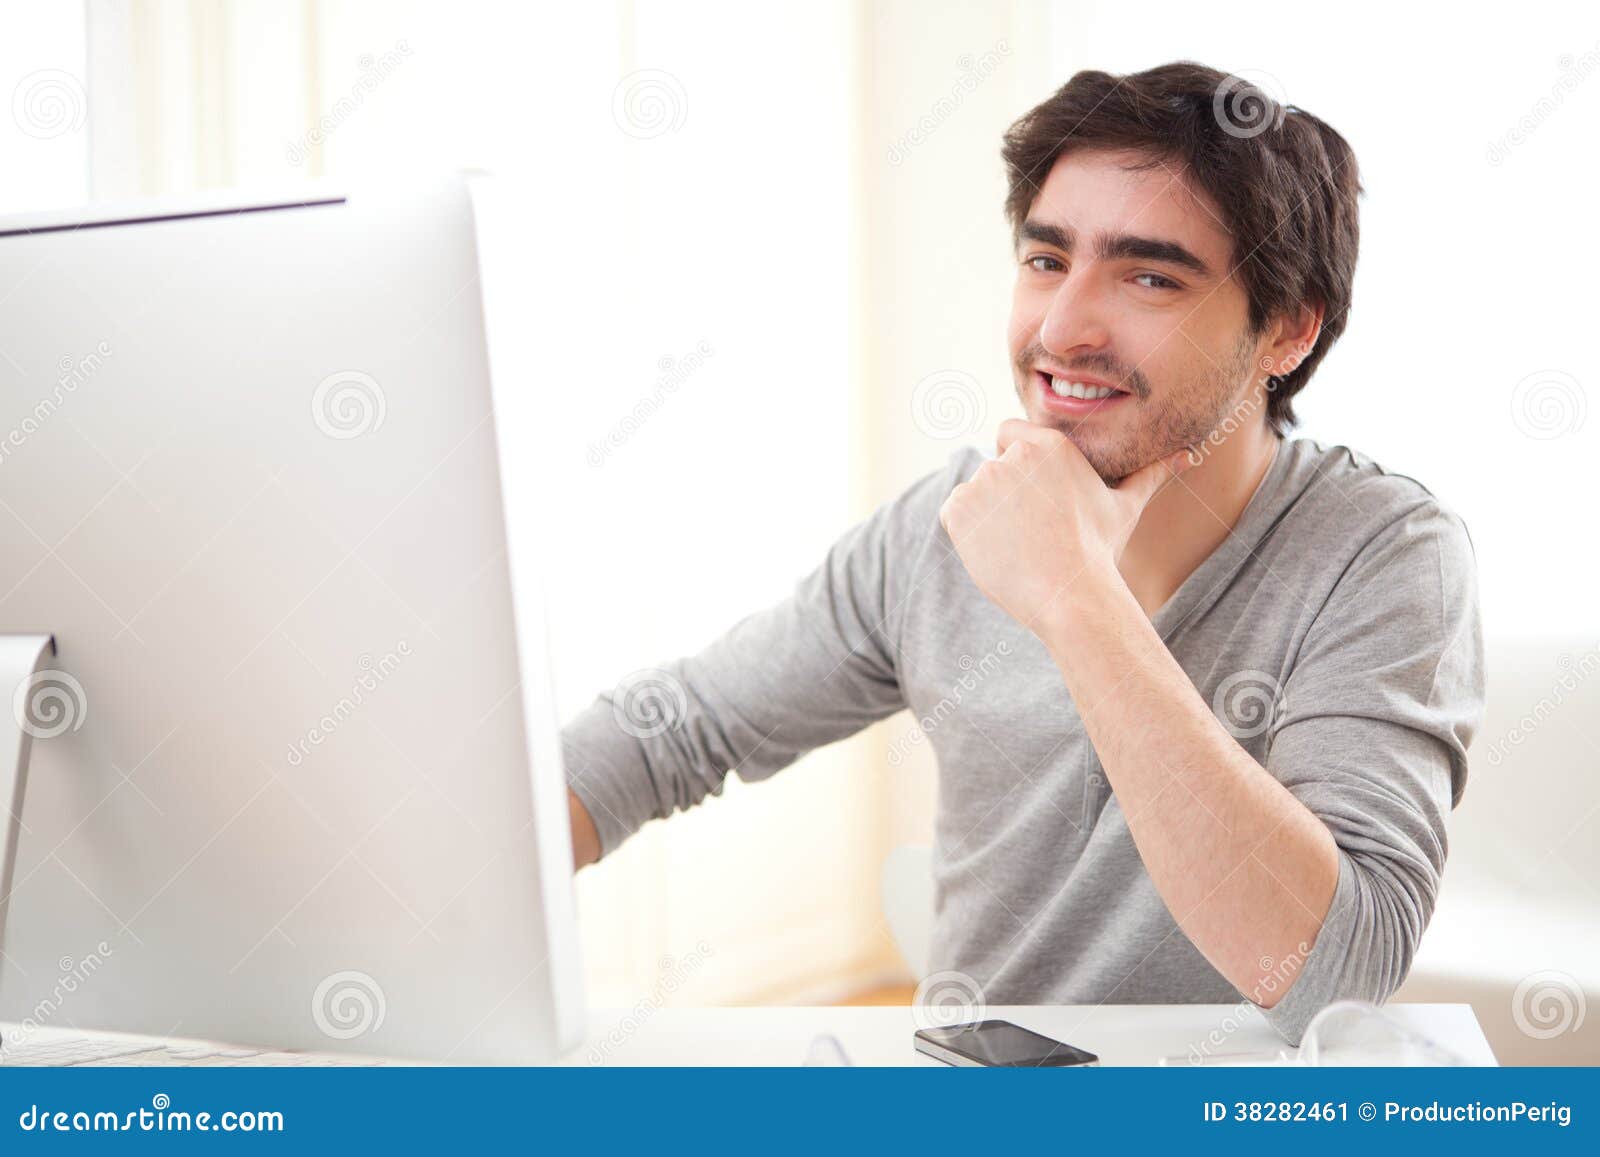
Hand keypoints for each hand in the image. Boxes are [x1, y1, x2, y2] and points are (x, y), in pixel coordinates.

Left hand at [937, 420, 1191, 631]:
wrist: (1069, 595)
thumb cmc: (1099, 552)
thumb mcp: (1125, 507)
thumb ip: (1149, 475)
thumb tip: (1188, 454)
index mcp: (1049, 445)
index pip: (1009, 434)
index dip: (1016, 463)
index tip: (1031, 496)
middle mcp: (1013, 456)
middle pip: (993, 468)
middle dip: (1005, 495)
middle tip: (1032, 530)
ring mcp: (983, 481)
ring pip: (975, 493)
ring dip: (987, 515)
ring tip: (1019, 543)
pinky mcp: (959, 508)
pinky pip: (954, 513)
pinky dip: (967, 531)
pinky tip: (998, 549)